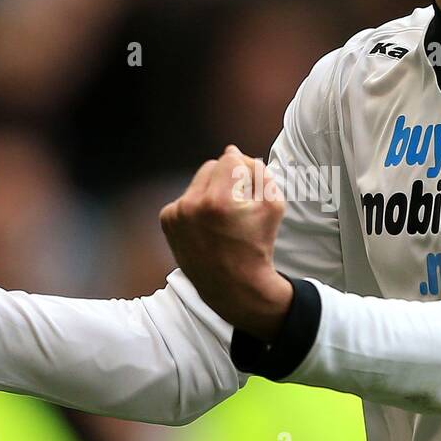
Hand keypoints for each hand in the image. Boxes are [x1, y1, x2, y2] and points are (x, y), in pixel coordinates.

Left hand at [160, 146, 293, 338]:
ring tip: (223, 216)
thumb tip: (239, 155)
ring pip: (197, 181)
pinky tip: (208, 225)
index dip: (244, 165)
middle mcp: (193, 205)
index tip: (248, 177)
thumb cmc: (257, 246)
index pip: (231, 159)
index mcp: (220, 200)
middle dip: (226, 177)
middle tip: (238, 200)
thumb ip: (261, 173)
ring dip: (211, 189)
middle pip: (212, 166)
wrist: (234, 286)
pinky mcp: (167, 221)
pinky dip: (196, 205)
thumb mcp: (273, 206)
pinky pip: (185, 197)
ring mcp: (177, 213)